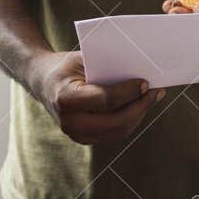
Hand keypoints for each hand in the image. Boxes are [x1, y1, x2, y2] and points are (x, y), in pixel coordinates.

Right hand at [26, 49, 159, 144]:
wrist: (43, 82)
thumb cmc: (66, 67)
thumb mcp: (81, 59)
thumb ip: (107, 67)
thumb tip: (141, 73)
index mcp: (66, 98)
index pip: (105, 100)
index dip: (129, 93)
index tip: (146, 83)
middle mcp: (69, 121)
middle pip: (115, 121)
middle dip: (140, 107)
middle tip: (155, 92)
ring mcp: (76, 134)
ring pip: (118, 131)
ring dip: (139, 115)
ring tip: (152, 98)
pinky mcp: (84, 139)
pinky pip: (114, 133)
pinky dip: (130, 121)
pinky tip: (140, 107)